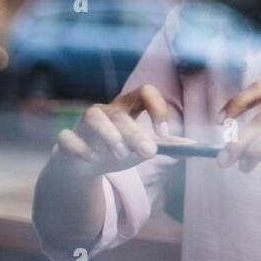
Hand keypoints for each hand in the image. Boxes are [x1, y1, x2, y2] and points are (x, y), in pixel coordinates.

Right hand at [54, 84, 174, 178]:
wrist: (83, 169)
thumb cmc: (116, 152)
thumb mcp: (142, 149)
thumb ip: (166, 146)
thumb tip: (194, 146)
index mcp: (127, 108)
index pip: (144, 91)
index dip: (157, 107)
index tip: (164, 132)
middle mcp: (105, 111)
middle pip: (120, 113)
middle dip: (136, 133)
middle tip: (149, 153)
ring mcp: (82, 124)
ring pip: (92, 115)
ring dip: (109, 136)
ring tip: (120, 154)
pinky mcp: (66, 139)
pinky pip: (67, 138)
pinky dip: (81, 149)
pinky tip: (93, 160)